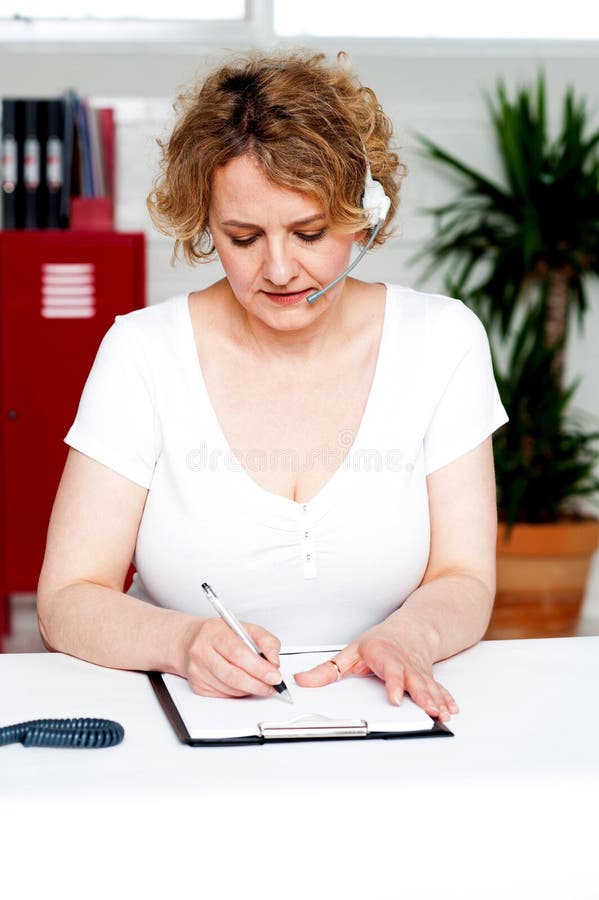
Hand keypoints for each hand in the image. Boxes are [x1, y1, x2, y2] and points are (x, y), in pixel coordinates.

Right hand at [182, 618, 281, 698]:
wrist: (191, 641)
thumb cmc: (220, 634)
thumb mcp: (245, 628)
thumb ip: (266, 640)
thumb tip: (274, 662)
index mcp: (214, 632)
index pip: (239, 653)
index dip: (259, 668)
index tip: (274, 675)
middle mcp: (201, 651)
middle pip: (233, 675)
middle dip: (258, 684)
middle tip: (273, 685)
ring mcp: (197, 670)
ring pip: (230, 688)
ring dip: (250, 689)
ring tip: (261, 684)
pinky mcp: (198, 686)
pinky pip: (224, 695)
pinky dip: (239, 693)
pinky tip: (244, 684)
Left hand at [293, 622, 458, 721]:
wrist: (411, 629)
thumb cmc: (380, 641)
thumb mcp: (351, 652)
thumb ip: (328, 670)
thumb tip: (302, 680)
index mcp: (384, 656)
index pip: (390, 671)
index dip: (394, 684)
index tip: (395, 697)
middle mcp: (404, 665)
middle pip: (414, 681)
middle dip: (422, 696)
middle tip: (428, 710)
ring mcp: (418, 673)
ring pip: (429, 686)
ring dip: (437, 700)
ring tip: (442, 714)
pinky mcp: (428, 679)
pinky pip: (439, 690)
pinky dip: (446, 699)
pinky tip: (451, 710)